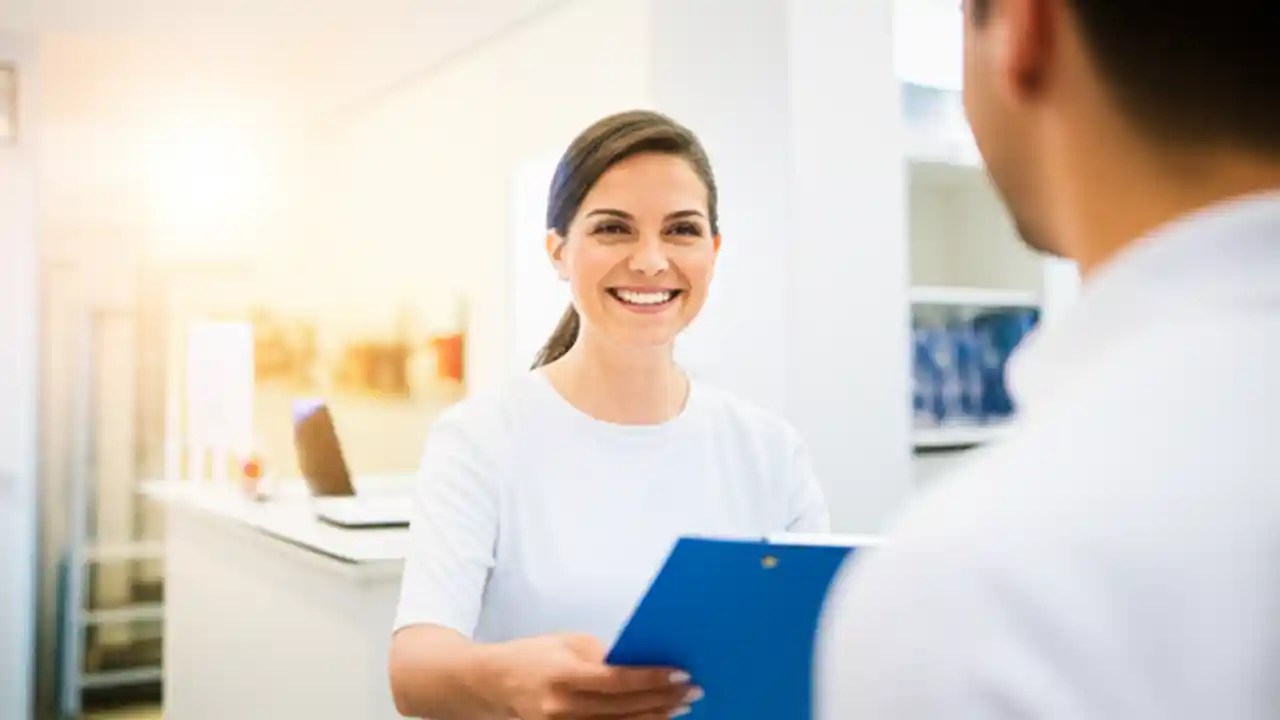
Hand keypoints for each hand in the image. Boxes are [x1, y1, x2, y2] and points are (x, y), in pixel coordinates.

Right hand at [489, 634, 701, 718]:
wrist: (490, 683)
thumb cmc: (532, 656)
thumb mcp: (566, 643)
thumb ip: (601, 655)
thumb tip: (641, 661)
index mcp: (562, 674)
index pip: (617, 680)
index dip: (652, 679)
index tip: (681, 674)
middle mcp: (560, 707)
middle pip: (623, 709)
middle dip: (662, 700)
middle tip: (691, 691)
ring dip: (653, 719)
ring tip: (679, 707)